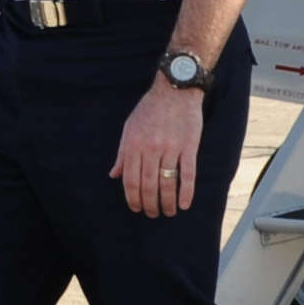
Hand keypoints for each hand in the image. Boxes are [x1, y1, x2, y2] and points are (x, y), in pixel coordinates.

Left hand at [111, 81, 203, 217]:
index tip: (136, 208)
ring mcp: (171, 147)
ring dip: (167, 202)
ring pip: (167, 182)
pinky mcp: (189, 146)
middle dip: (149, 204)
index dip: (132, 197)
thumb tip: (114, 175)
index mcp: (134, 144)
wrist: (175, 90)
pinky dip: (186, 192)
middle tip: (153, 214)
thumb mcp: (129, 127)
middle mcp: (151, 148)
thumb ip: (122, 153)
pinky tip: (184, 205)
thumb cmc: (149, 109)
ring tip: (168, 212)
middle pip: (148, 184)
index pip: (130, 179)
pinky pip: (188, 174)